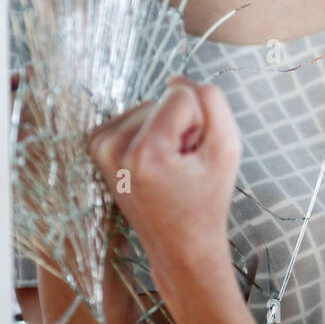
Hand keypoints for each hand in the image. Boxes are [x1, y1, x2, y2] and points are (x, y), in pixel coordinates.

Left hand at [86, 76, 241, 291]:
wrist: (180, 246)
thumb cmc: (206, 201)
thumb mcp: (228, 149)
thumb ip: (212, 102)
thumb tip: (176, 78)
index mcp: (144, 152)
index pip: (181, 94)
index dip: (200, 121)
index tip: (195, 156)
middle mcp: (112, 148)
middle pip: (163, 99)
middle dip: (181, 125)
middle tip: (184, 166)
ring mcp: (100, 148)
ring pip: (148, 105)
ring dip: (166, 130)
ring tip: (171, 168)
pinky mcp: (96, 147)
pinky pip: (133, 115)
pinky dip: (148, 132)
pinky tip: (155, 162)